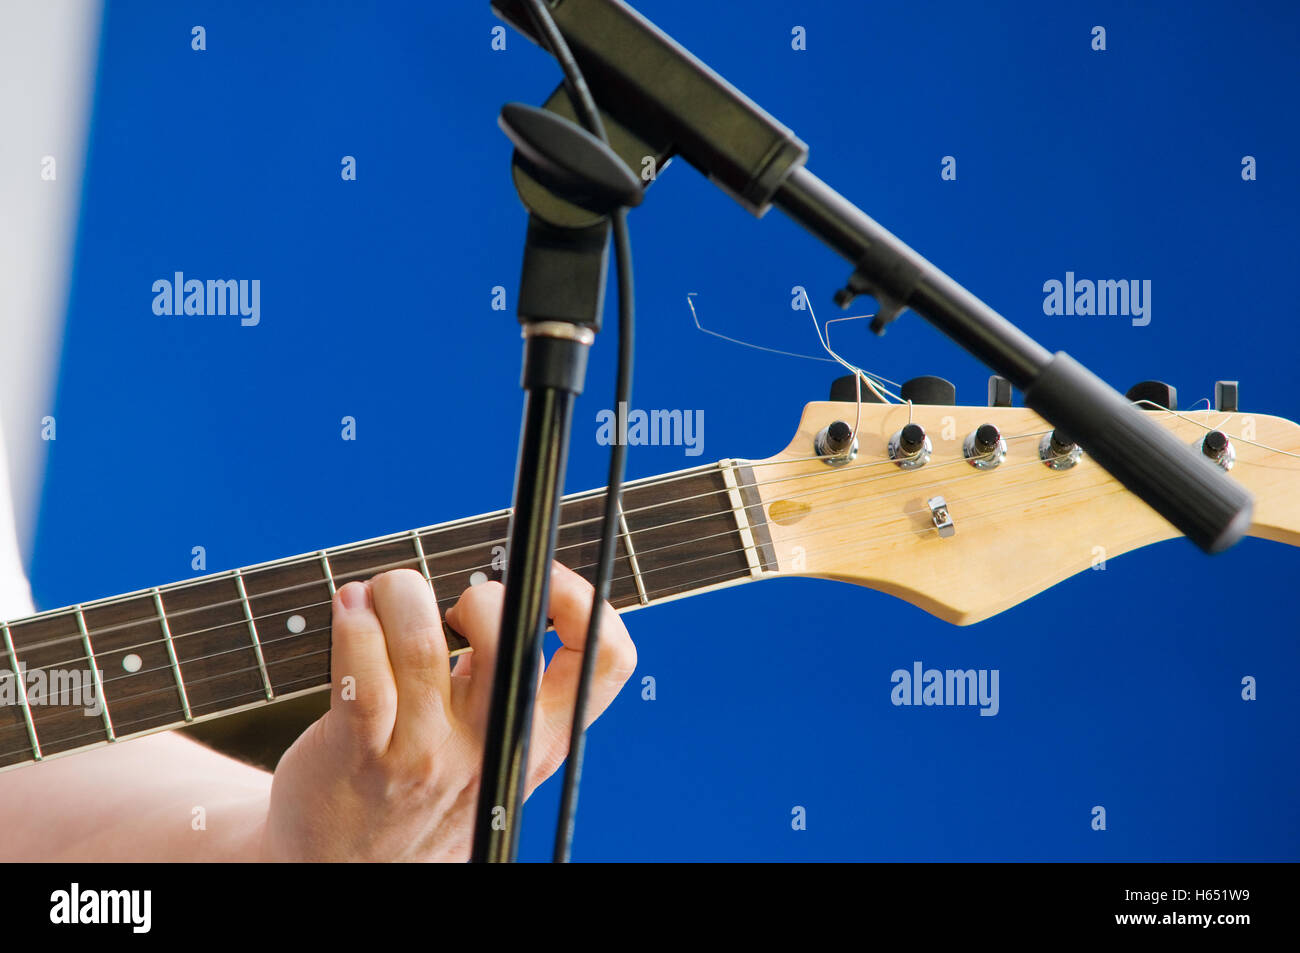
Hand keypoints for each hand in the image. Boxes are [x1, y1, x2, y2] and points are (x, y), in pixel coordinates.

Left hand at [260, 563, 636, 860]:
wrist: (352, 866)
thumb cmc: (426, 791)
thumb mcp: (499, 752)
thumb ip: (516, 688)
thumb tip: (522, 593)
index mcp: (539, 739)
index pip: (605, 661)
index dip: (584, 601)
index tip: (545, 579)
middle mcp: (490, 746)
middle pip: (510, 637)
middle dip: (483, 593)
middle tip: (454, 609)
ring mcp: (425, 752)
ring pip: (422, 643)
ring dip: (400, 592)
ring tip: (383, 595)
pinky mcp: (360, 753)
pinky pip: (362, 671)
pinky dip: (354, 622)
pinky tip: (351, 610)